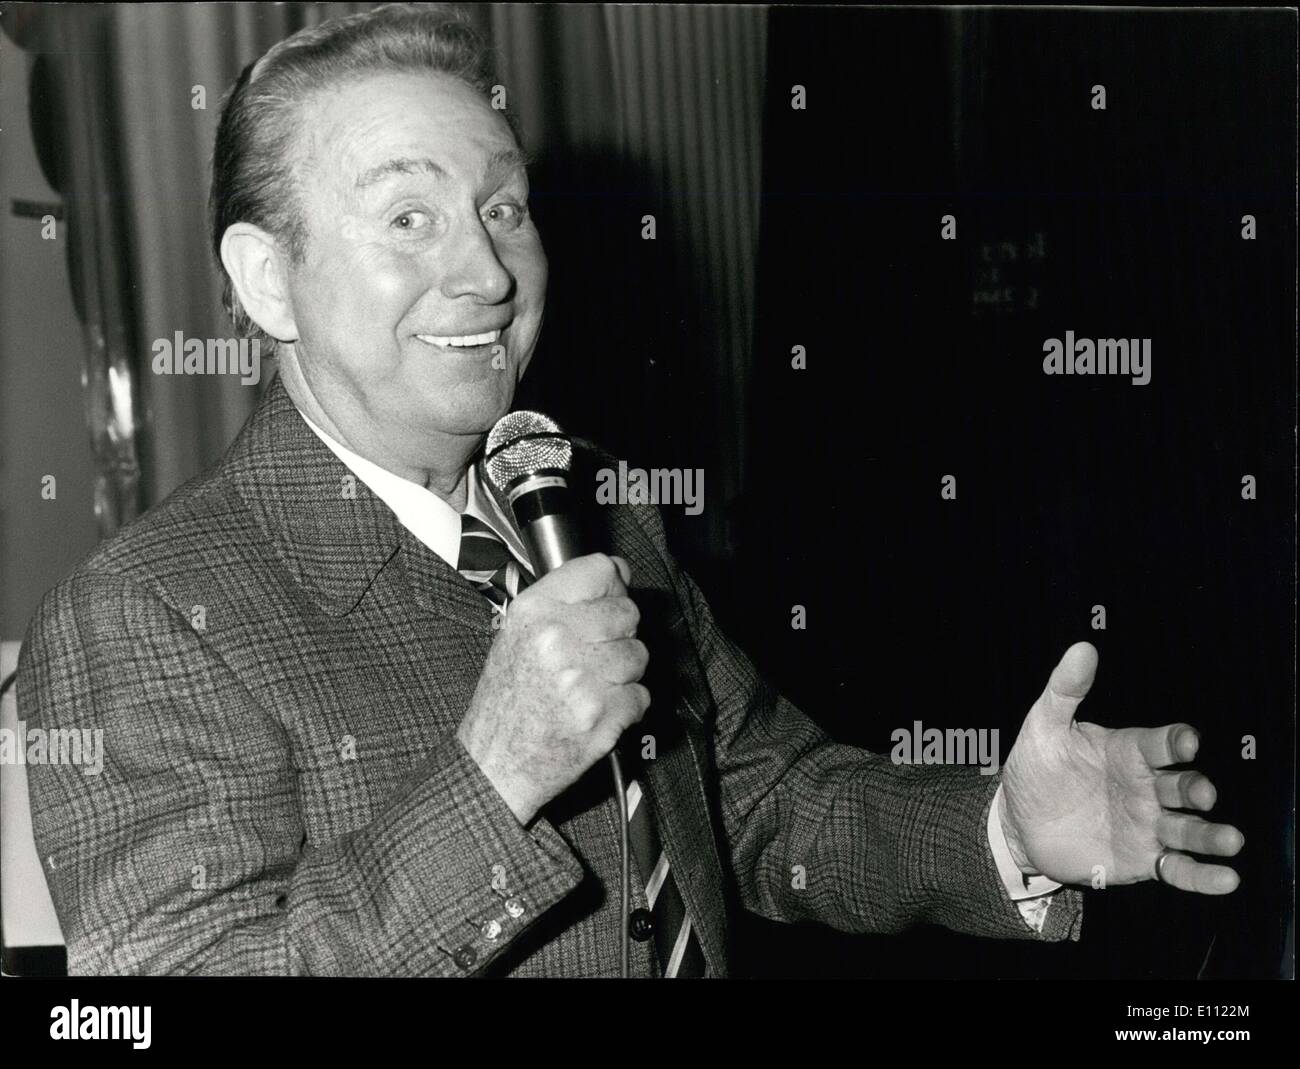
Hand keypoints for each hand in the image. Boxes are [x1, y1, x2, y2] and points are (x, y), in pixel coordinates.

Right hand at [457, 553, 649, 824]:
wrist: (495, 765)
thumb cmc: (507, 700)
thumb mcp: (517, 634)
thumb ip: (565, 598)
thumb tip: (618, 570)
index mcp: (534, 611)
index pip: (600, 570)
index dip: (612, 584)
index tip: (608, 598)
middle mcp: (557, 638)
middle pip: (627, 612)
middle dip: (618, 634)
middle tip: (594, 655)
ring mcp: (582, 678)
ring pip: (638, 654)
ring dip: (623, 672)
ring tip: (591, 686)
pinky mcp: (603, 715)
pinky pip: (641, 694)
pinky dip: (626, 706)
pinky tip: (596, 710)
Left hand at [1000, 642, 1243, 893]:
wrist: (1019, 823)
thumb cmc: (1036, 768)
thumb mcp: (1044, 726)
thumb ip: (1065, 690)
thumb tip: (1082, 648)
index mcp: (1129, 751)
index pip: (1160, 743)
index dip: (1176, 742)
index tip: (1186, 742)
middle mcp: (1147, 787)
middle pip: (1181, 786)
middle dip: (1195, 788)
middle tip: (1201, 793)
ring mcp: (1149, 824)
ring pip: (1189, 829)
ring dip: (1211, 834)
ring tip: (1231, 839)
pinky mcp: (1144, 860)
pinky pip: (1178, 868)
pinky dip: (1203, 874)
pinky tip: (1226, 879)